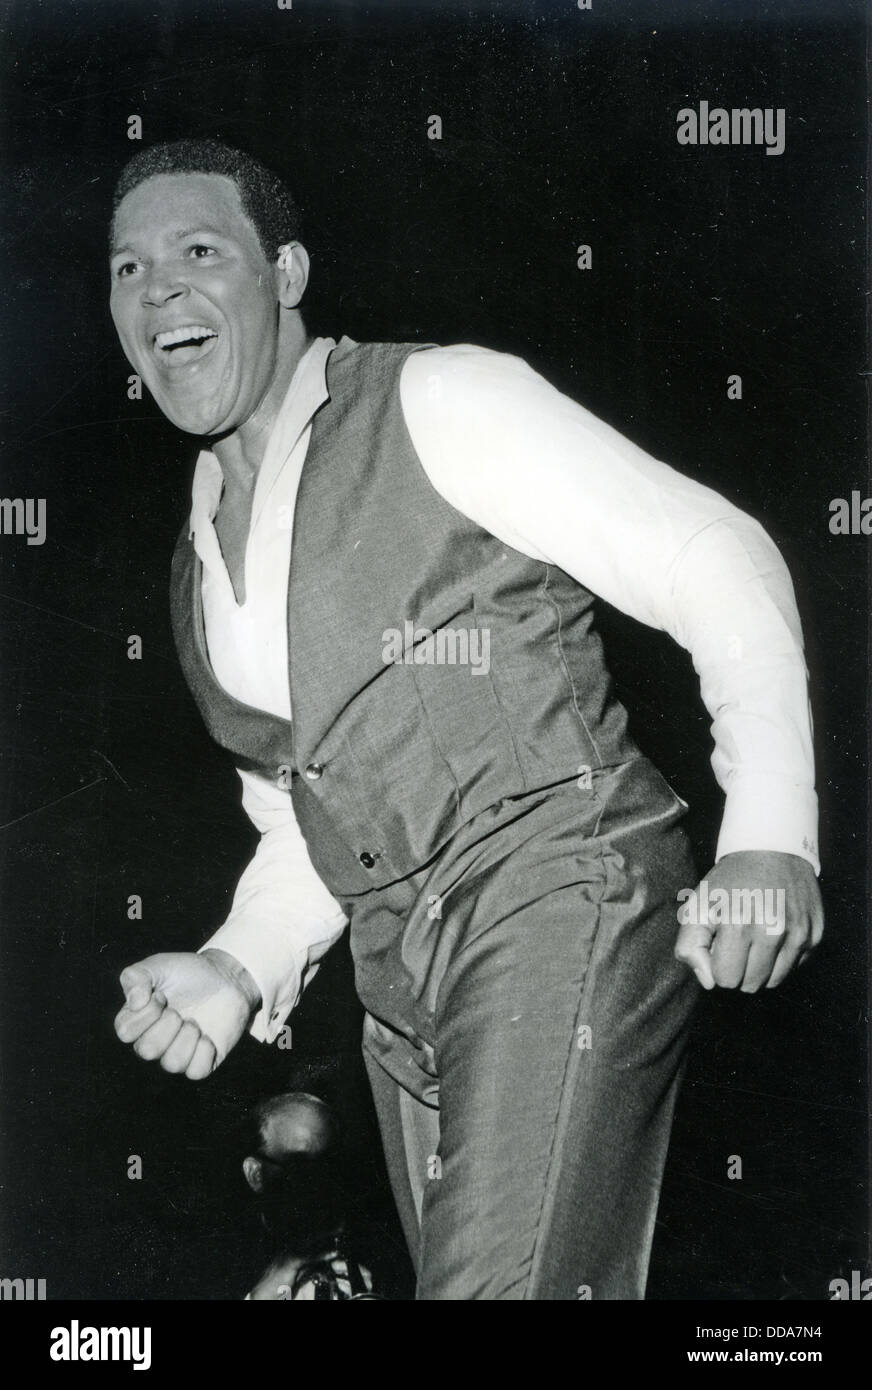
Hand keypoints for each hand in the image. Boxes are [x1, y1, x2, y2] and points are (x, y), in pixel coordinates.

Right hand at [114, 949, 259, 1078]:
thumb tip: (135, 1002)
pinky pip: (196, 1072)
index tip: (162, 995)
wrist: (226, 978)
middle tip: (180, 1011)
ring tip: (195, 1022)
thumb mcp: (159, 965)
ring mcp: (178, 1053)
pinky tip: (208, 1036)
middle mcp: (154, 1041)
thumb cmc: (189, 973)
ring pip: (172, 1064)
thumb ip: (136, 976)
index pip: (125, 1032)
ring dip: (187, 1037)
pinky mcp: (201, 1062)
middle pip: (146, 1051)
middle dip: (167, 1025)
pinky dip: (204, 1052)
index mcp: (138, 1021)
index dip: (145, 1013)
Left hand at [674, 850, 823, 992]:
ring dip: (761, 967)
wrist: (771, 849)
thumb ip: (690, 946)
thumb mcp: (696, 905)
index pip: (725, 980)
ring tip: (755, 937)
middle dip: (739, 968)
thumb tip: (709, 982)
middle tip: (738, 939)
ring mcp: (798, 933)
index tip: (721, 942)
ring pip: (774, 981)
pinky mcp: (815, 934)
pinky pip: (794, 968)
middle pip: (750, 985)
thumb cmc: (728, 882)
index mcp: (738, 924)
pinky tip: (774, 933)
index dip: (718, 963)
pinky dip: (782, 958)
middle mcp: (773, 930)